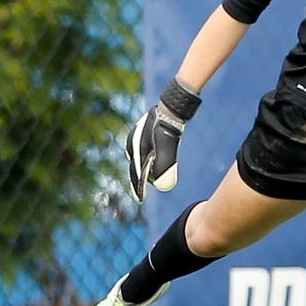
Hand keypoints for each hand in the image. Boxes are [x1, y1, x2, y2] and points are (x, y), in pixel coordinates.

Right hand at [126, 80, 200, 201]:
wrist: (172, 107)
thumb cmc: (167, 127)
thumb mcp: (166, 148)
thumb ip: (164, 167)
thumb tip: (162, 187)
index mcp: (135, 148)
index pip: (136, 173)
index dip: (138, 187)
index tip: (140, 198)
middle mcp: (133, 142)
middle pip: (136, 165)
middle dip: (139, 178)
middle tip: (140, 191)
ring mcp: (139, 136)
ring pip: (139, 157)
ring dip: (143, 168)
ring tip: (145, 179)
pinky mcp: (146, 131)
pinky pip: (146, 149)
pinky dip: (149, 157)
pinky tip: (152, 160)